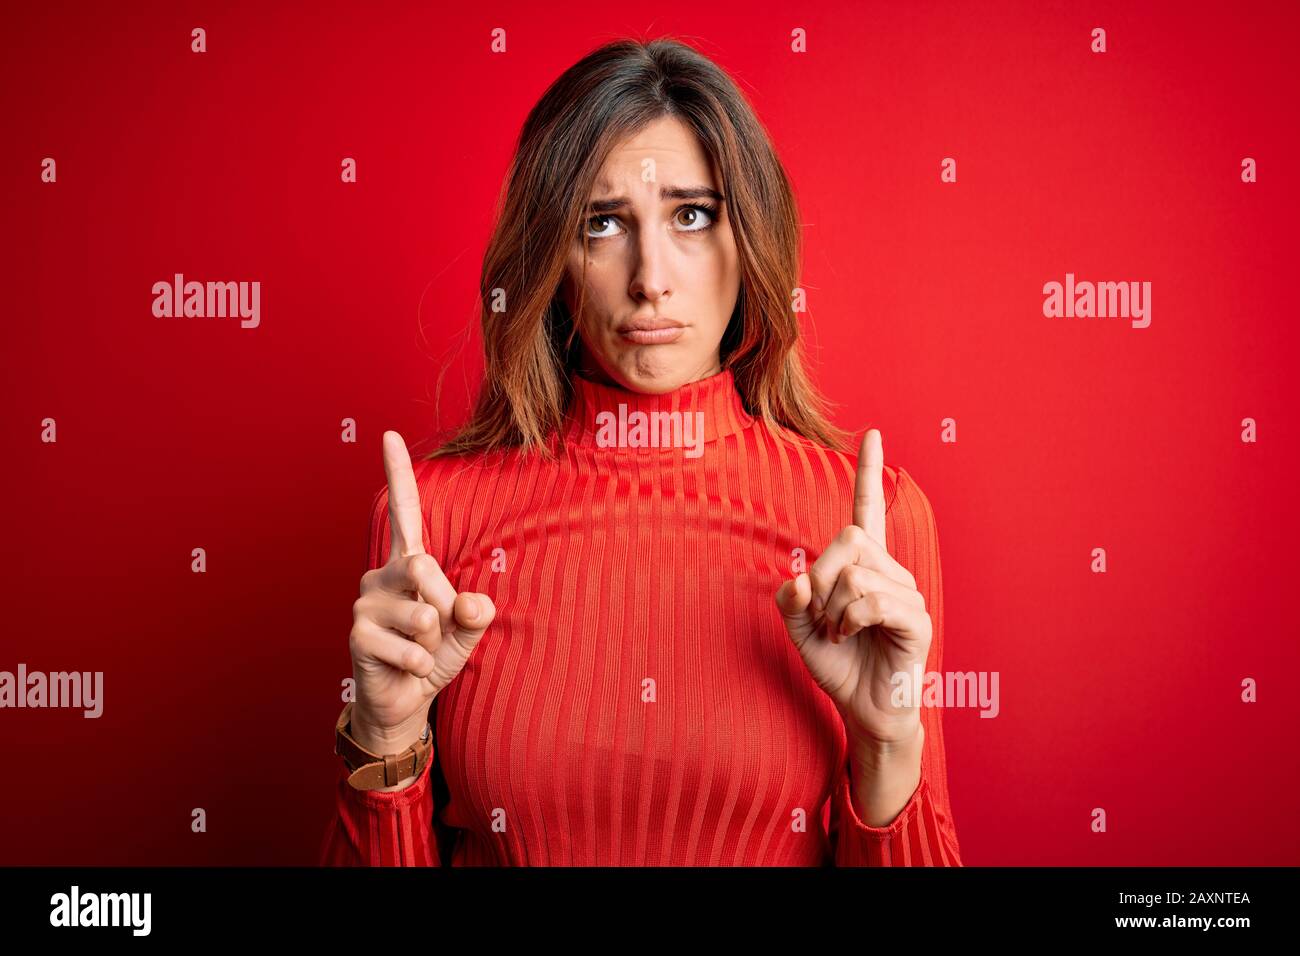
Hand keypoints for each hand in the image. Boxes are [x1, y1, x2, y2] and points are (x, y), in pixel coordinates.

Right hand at [348, 431, 495, 748]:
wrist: (405, 700)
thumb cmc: (435, 654)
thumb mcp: (466, 630)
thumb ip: (476, 613)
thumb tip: (476, 605)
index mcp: (409, 563)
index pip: (404, 512)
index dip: (398, 473)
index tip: (389, 435)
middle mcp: (382, 575)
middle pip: (425, 567)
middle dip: (446, 606)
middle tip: (438, 631)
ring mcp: (365, 603)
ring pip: (422, 614)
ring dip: (434, 642)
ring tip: (419, 651)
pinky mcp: (357, 635)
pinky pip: (410, 648)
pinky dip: (419, 664)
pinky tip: (406, 668)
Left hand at [774, 429, 931, 750]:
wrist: (862, 708)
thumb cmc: (837, 665)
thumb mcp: (798, 630)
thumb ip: (789, 601)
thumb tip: (799, 576)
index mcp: (864, 566)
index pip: (867, 509)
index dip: (869, 472)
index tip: (873, 434)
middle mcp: (890, 571)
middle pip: (848, 539)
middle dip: (822, 576)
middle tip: (821, 613)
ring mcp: (907, 593)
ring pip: (856, 572)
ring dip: (833, 608)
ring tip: (840, 632)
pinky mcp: (915, 620)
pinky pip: (873, 600)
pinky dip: (849, 620)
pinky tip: (851, 636)